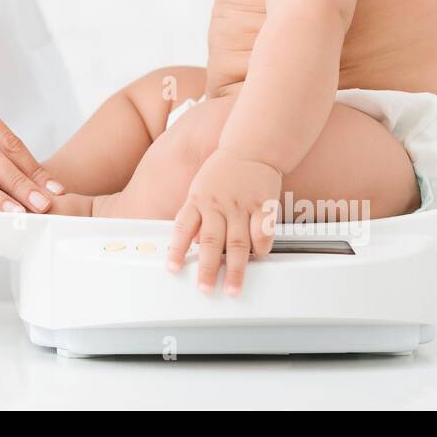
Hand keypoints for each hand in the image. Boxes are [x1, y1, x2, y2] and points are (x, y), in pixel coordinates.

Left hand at [165, 149, 283, 295]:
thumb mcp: (201, 189)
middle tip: (206, 288)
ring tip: (233, 288)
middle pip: (211, 241)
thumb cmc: (224, 170)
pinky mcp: (263, 204)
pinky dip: (261, 247)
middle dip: (208, 269)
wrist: (252, 147)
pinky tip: (259, 256)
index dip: (177, 250)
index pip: (183, 227)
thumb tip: (194, 244)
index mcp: (199, 200)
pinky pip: (263, 231)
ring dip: (236, 269)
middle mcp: (218, 204)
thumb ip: (197, 215)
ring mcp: (241, 205)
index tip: (173, 269)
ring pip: (238, 242)